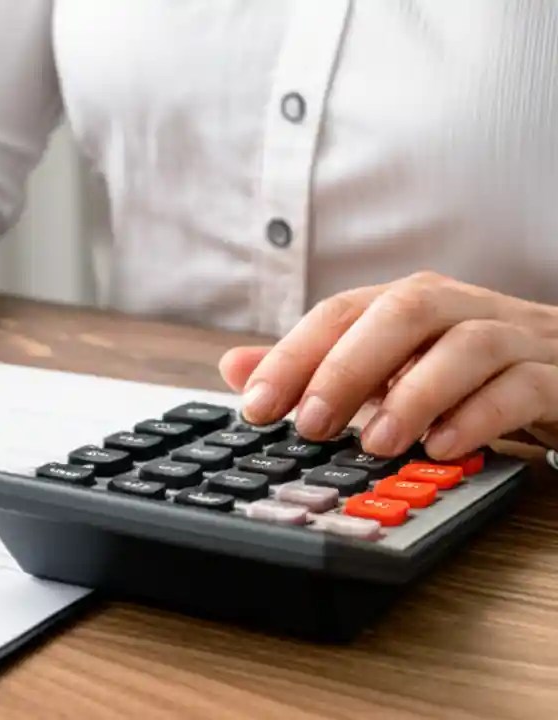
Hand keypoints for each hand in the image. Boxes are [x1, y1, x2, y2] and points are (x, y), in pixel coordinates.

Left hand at [219, 271, 557, 459]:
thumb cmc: (469, 373)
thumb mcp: (387, 371)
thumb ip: (315, 370)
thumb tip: (236, 369)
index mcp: (412, 303)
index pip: (342, 311)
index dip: (295, 354)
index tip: (255, 405)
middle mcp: (462, 309)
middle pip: (402, 312)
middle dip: (347, 367)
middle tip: (310, 424)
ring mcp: (517, 338)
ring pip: (467, 344)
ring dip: (415, 394)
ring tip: (376, 443)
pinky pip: (523, 386)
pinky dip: (479, 416)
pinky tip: (442, 448)